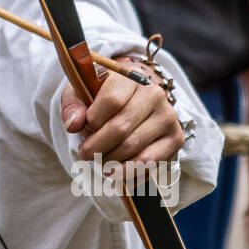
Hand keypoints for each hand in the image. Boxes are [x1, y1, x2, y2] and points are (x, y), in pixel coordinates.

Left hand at [61, 60, 183, 166]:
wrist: (137, 97)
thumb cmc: (104, 95)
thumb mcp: (82, 92)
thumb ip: (73, 105)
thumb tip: (74, 125)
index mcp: (130, 76)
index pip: (112, 100)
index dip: (93, 119)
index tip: (84, 128)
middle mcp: (154, 94)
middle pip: (121, 128)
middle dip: (96, 146)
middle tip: (84, 154)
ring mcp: (167, 116)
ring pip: (133, 146)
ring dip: (110, 161)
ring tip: (99, 162)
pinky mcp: (175, 137)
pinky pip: (149, 162)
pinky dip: (128, 172)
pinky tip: (115, 172)